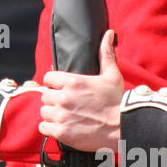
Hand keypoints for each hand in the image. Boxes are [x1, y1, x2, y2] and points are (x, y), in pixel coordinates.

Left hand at [39, 30, 123, 151]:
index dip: (53, 83)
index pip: (48, 78)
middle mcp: (64, 97)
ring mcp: (61, 116)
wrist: (123, 127)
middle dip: (54, 99)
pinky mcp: (62, 132)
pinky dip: (50, 128)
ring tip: (65, 116)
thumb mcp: (112, 75)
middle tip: (66, 104)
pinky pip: (43, 127)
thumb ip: (105, 54)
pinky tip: (61, 127)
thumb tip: (108, 33)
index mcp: (73, 82)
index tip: (60, 88)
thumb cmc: (117, 101)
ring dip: (52, 114)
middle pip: (45, 96)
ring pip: (44, 111)